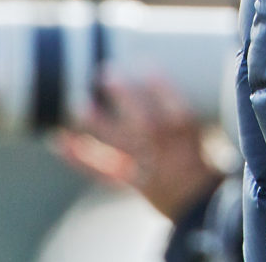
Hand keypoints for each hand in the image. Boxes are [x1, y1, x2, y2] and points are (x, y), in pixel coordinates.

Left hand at [53, 76, 222, 221]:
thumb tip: (166, 65)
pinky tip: (60, 141)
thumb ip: (183, 102)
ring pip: (122, 145)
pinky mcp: (129, 181)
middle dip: (126, 98)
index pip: (177, 108)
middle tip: (106, 73)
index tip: (145, 62)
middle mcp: (166, 150)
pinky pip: (102, 170)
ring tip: (79, 104)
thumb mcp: (205, 126)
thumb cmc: (202, 156)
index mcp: (188, 135)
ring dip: (99, 125)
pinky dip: (79, 157)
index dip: (161, 86)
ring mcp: (145, 167)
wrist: (198, 205)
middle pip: (145, 124)